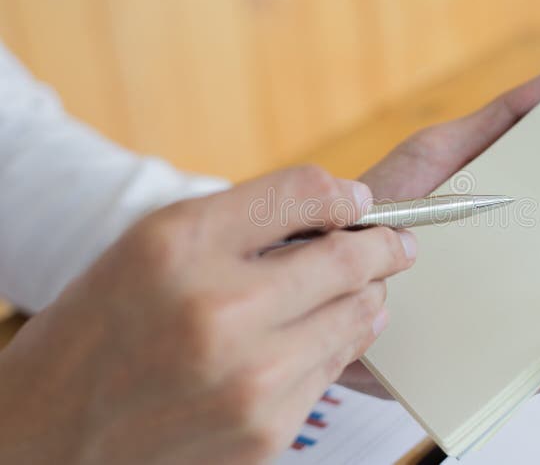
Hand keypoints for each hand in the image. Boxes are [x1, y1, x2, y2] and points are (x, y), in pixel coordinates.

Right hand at [0, 166, 415, 463]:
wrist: (51, 435)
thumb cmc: (105, 327)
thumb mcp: (155, 243)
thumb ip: (249, 215)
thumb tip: (345, 208)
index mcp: (181, 248)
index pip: (303, 193)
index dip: (344, 196)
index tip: (361, 205)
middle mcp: (217, 312)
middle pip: (348, 259)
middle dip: (385, 246)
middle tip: (398, 244)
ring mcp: (248, 381)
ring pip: (358, 316)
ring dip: (368, 296)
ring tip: (361, 287)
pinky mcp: (267, 430)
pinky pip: (335, 369)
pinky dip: (339, 344)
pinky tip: (316, 337)